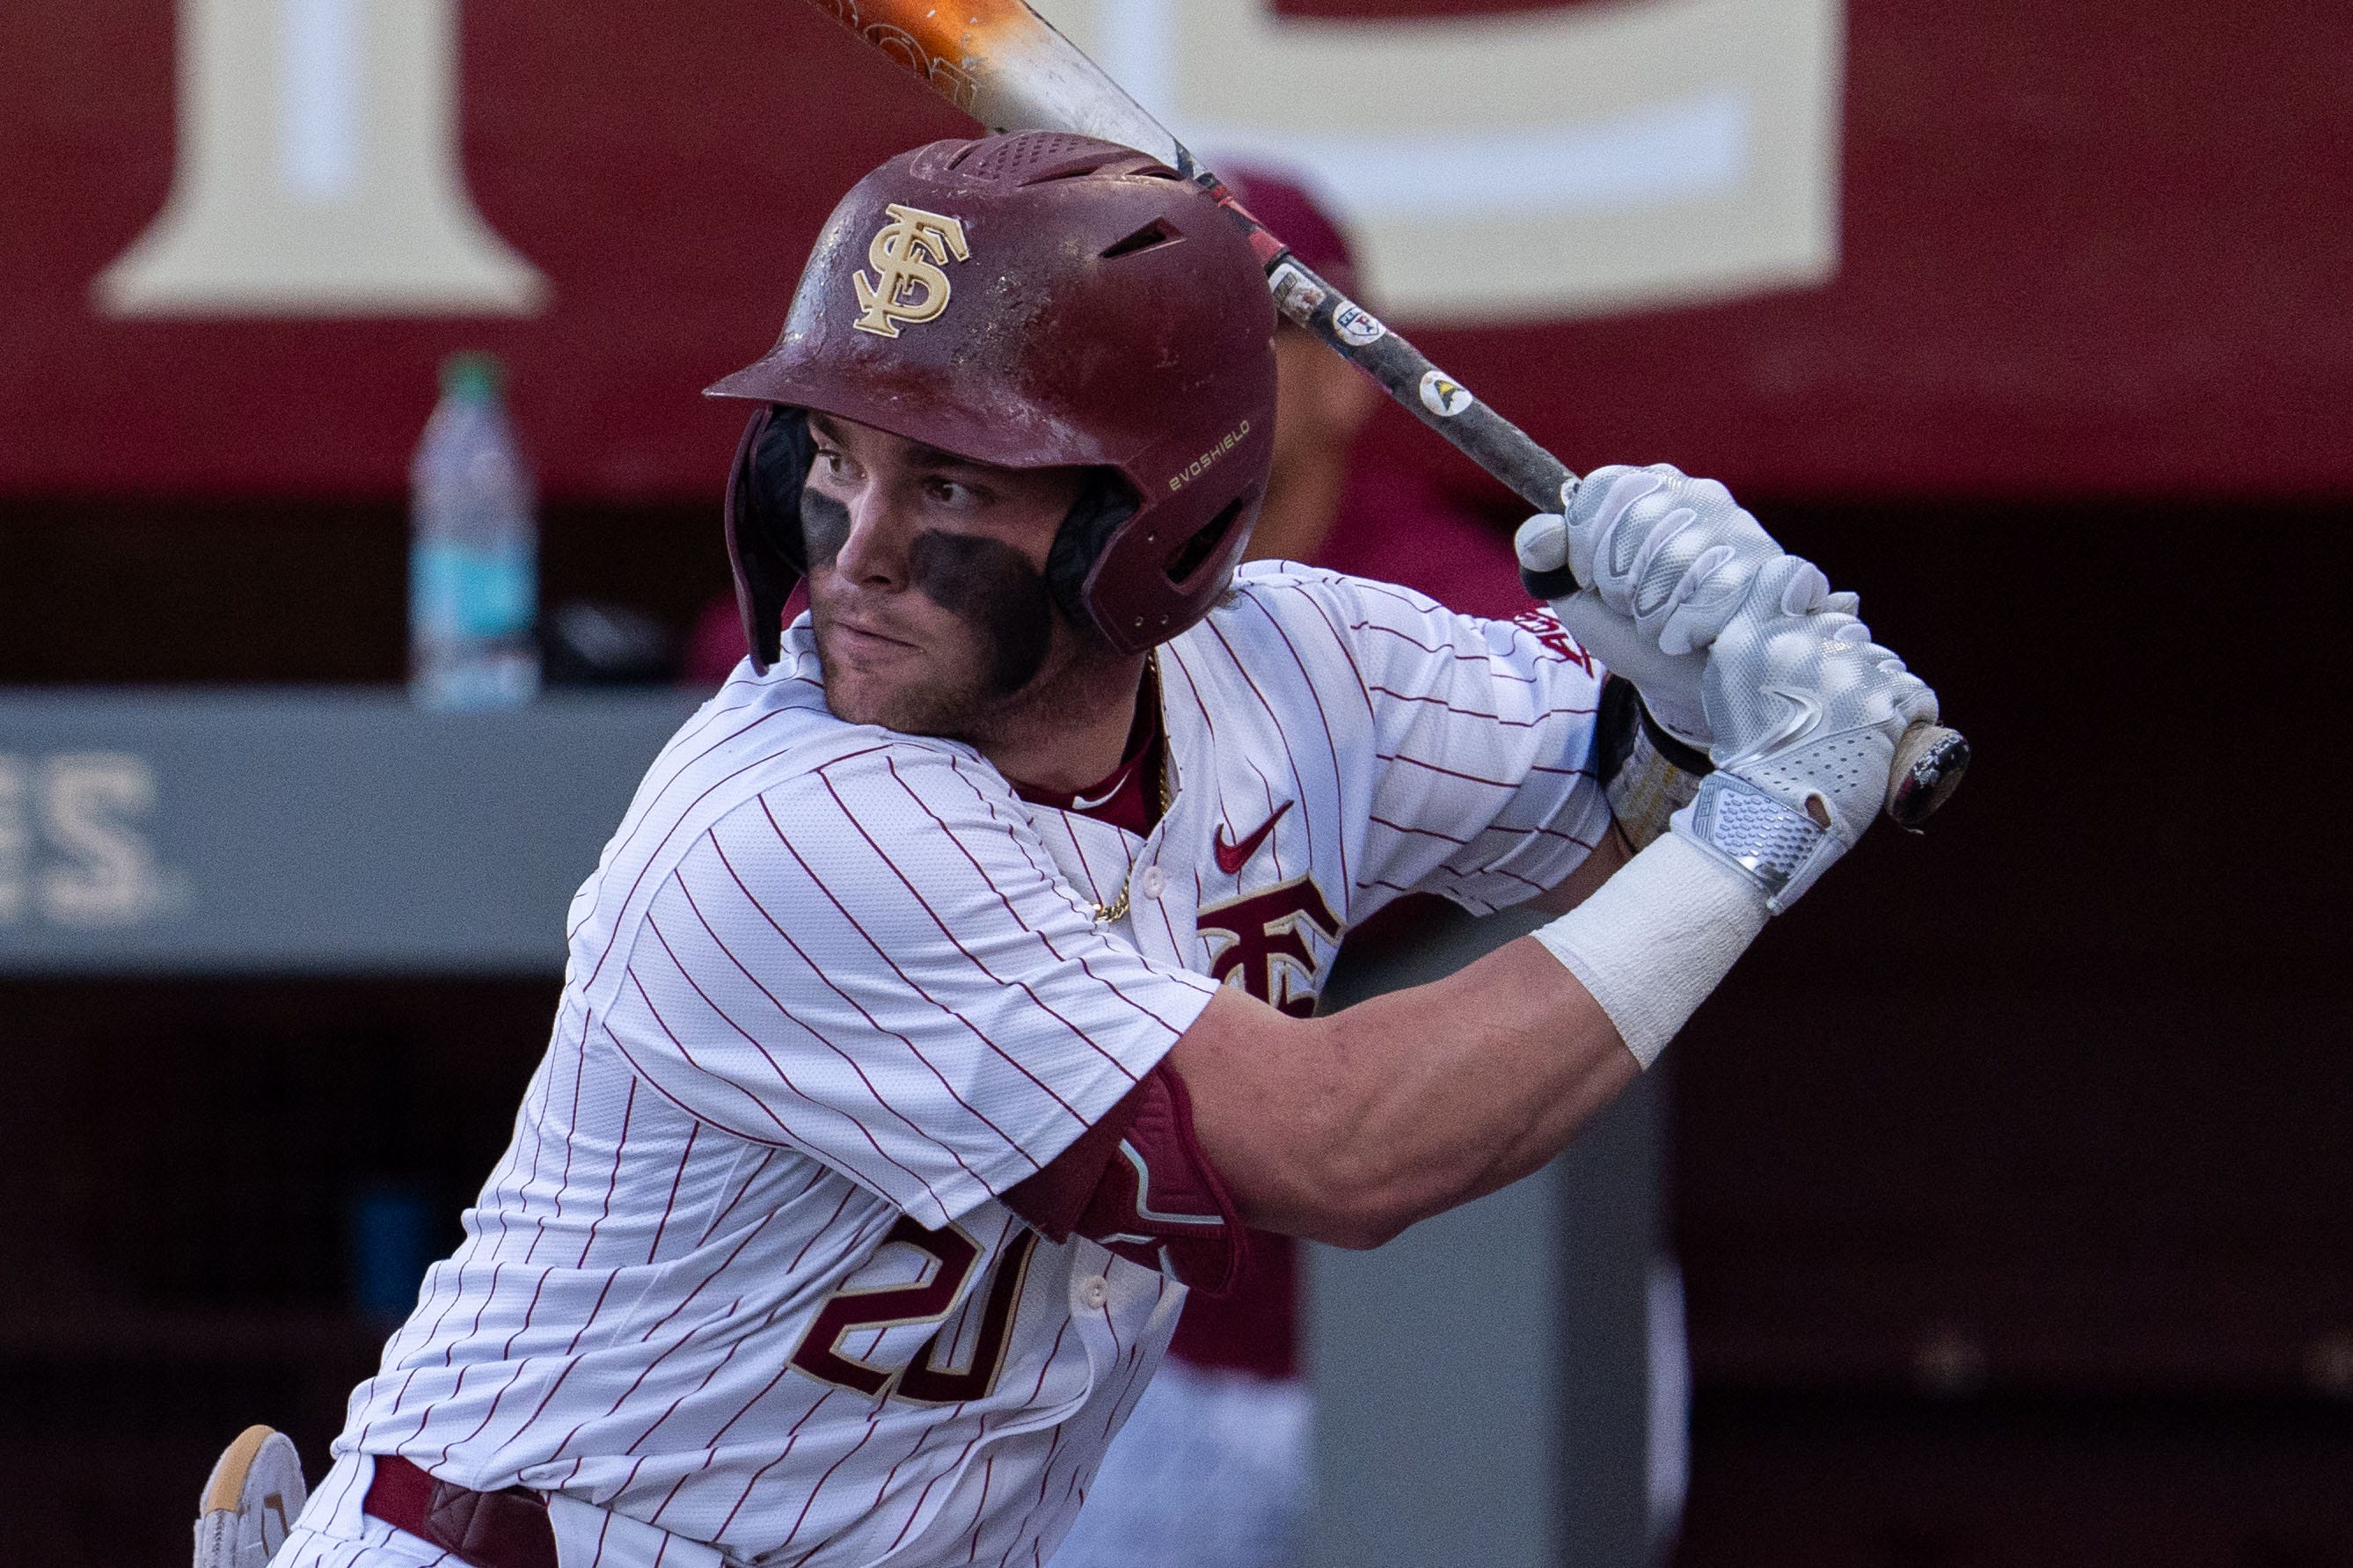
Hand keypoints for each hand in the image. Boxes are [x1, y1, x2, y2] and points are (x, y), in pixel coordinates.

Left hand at [1516, 466, 1849, 747]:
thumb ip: (1546, 555)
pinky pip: (1722, 597)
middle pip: (1643, 527)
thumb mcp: (1572, 591)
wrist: (1680, 681)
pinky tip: (1701, 637)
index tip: (1598, 579)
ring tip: (1670, 626)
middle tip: (1639, 608)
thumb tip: (1541, 538)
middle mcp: (1700, 495)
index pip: (1608, 491)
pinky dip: (1696, 630)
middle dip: (1626, 586)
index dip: (1592, 548)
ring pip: (1683, 564)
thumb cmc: (1626, 626)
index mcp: (1646, 486)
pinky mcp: (1778, 572)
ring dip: (1660, 616)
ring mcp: (1744, 530)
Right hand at [1673, 557, 1938, 911]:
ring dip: (1879, 689)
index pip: (1797, 578)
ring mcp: (1842, 672)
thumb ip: (1776, 631)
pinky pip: (1915, 693)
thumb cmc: (1753, 750)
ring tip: (1854, 728)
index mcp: (1753, 634)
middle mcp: (1797, 643)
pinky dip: (1909, 714)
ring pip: (1884, 660)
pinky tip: (1888, 735)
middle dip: (1849, 661)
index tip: (1813, 644)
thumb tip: (1852, 598)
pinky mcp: (1880, 705)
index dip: (1816, 606)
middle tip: (1830, 708)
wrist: (1769, 811)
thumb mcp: (1736, 681)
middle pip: (1850, 628)